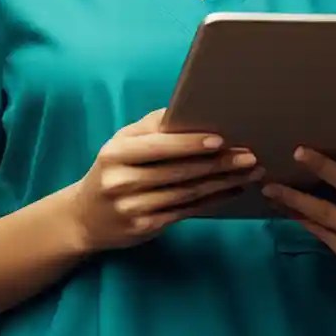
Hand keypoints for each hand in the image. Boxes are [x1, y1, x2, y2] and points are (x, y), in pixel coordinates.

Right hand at [66, 109, 264, 252]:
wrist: (85, 217)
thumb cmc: (112, 171)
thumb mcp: (121, 145)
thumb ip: (151, 128)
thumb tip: (191, 108)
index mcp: (116, 153)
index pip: (158, 146)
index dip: (190, 143)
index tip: (221, 138)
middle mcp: (121, 180)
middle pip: (178, 171)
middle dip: (218, 163)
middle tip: (249, 155)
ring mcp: (133, 207)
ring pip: (187, 193)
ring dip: (223, 182)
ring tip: (250, 172)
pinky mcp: (145, 227)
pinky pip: (187, 211)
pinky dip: (214, 201)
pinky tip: (233, 191)